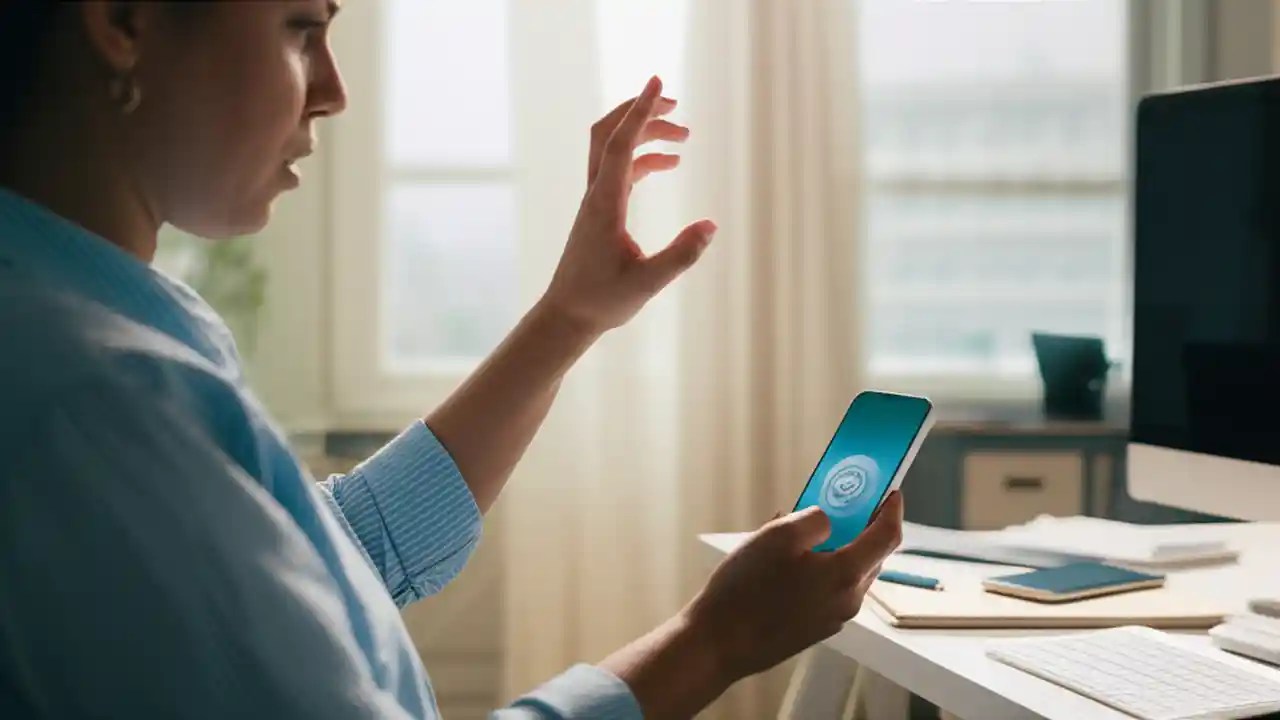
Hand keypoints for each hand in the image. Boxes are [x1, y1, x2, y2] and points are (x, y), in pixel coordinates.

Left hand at [539, 75, 716, 336]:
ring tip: (684, 138)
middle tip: (676, 105)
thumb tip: (711, 226)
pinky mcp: (599, 211)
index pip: (622, 144)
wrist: (568, 315)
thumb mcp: (648, 283)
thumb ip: (681, 255)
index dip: (640, 111)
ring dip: (645, 135)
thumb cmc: (603, 301)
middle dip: (640, 112)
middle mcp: (597, 194)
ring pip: (613, 149)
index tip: (657, 82)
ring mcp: (596, 201)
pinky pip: (619, 169)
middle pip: (609, 134)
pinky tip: (669, 163)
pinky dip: (643, 157)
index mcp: (606, 204)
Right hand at [682, 493, 904, 682]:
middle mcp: (848, 600)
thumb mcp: (777, 536)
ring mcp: (832, 618)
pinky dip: (821, 570)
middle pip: (870, 557)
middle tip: (845, 505)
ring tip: (805, 531)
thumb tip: (829, 520)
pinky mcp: (814, 629)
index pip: (887, 537)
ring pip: (848, 574)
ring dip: (837, 549)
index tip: (891, 491)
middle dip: (863, 528)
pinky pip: (828, 590)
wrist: (720, 642)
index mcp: (846, 575)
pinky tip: (789, 561)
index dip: (892, 510)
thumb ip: (813, 519)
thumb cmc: (746, 588)